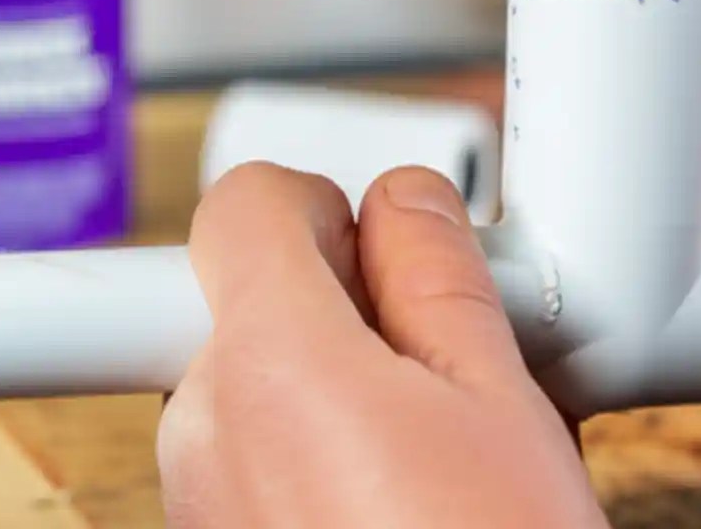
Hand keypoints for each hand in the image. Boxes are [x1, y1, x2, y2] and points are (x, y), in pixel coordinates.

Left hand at [157, 163, 606, 528]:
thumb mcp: (501, 406)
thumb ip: (438, 275)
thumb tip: (408, 201)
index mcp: (271, 369)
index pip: (244, 206)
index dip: (324, 206)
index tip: (381, 246)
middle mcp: (204, 430)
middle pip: (255, 300)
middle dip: (345, 308)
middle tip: (442, 363)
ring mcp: (200, 499)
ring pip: (260, 381)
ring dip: (337, 385)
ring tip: (434, 448)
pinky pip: (254, 454)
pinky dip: (315, 450)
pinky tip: (399, 498)